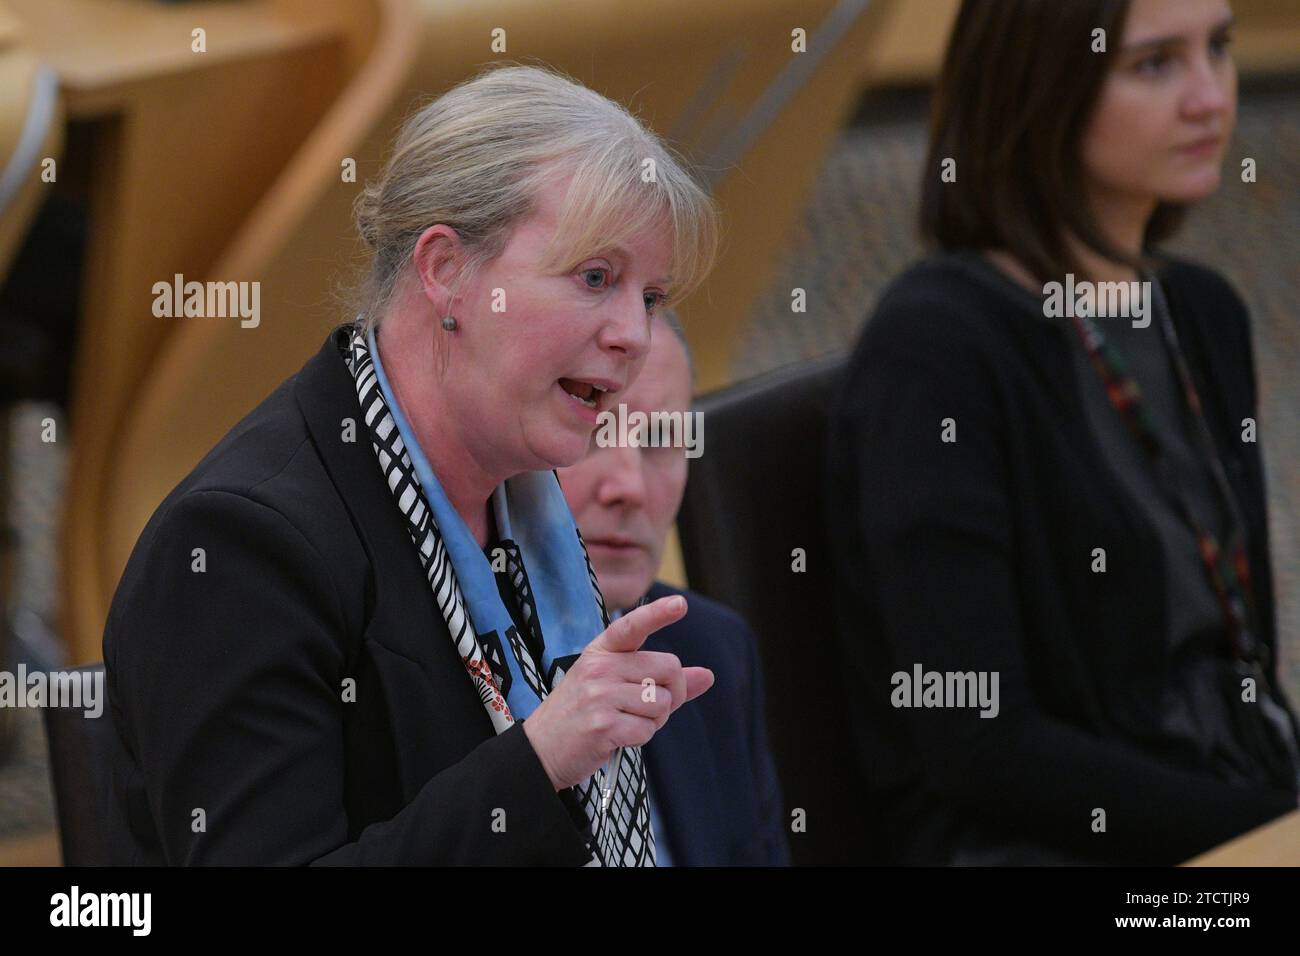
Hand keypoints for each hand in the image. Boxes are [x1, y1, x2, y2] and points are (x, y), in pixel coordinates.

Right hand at [522, 595, 714, 789]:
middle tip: (646, 708)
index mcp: (600, 652)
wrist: (540, 752)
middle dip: (670, 693)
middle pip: (668, 669)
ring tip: (623, 722)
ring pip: (661, 703)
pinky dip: (640, 739)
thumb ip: (660, 679)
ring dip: (653, 720)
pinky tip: (616, 738)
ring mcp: (599, 695)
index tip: (680, 604)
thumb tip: (707, 676)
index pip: (631, 627)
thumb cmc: (582, 715)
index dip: (657, 615)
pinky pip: (648, 730)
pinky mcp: (603, 726)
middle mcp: (599, 668)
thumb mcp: (613, 686)